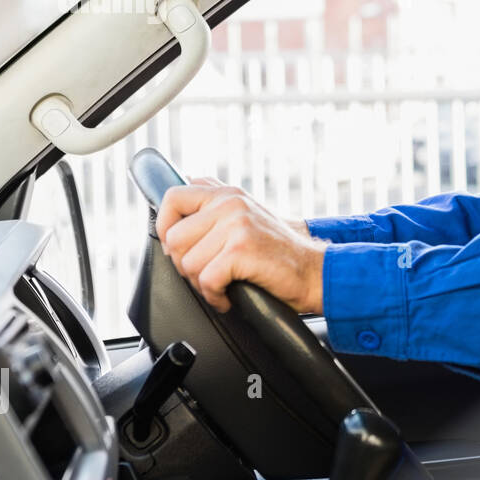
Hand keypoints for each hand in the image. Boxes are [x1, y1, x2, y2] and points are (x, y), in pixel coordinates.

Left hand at [154, 176, 326, 314]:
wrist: (314, 272)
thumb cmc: (279, 251)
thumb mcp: (248, 213)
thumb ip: (217, 196)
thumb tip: (185, 182)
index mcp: (227, 193)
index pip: (173, 197)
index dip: (165, 226)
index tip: (179, 247)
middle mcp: (231, 203)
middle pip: (174, 238)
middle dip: (185, 265)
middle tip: (208, 274)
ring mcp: (237, 224)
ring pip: (188, 263)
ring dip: (202, 284)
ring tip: (222, 285)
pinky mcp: (242, 249)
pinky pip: (206, 280)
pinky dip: (215, 297)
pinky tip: (228, 296)